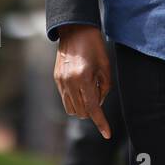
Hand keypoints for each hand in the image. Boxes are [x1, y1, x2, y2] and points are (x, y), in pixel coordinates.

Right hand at [53, 23, 112, 139]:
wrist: (75, 30)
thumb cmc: (95, 46)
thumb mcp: (105, 66)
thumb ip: (104, 88)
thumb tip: (99, 104)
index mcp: (83, 78)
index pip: (92, 108)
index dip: (101, 123)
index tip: (107, 134)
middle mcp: (69, 82)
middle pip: (81, 112)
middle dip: (92, 111)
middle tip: (99, 93)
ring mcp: (60, 81)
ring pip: (71, 109)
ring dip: (82, 108)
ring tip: (90, 90)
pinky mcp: (56, 79)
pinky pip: (65, 99)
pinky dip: (75, 100)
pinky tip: (82, 87)